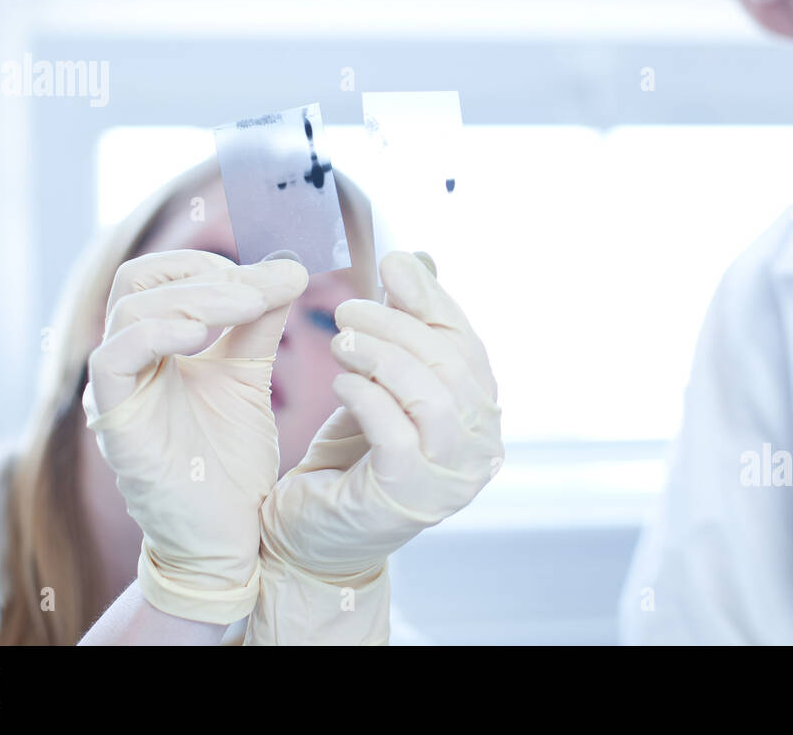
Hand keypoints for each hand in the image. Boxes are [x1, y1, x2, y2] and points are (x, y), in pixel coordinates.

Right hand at [82, 249, 307, 623]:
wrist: (229, 537)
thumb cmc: (230, 462)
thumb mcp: (249, 376)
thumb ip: (259, 323)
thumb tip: (287, 266)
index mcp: (153, 347)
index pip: (159, 276)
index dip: (208, 263)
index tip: (267, 274)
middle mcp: (126, 362)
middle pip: (136, 281)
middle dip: (201, 272)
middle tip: (257, 287)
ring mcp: (115, 391)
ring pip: (129, 311)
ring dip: (198, 298)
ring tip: (250, 305)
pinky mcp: (114, 422)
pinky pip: (112, 358)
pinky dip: (157, 333)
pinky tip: (202, 336)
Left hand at [244, 251, 501, 643]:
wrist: (313, 535)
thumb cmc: (353, 455)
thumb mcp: (382, 381)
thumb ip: (405, 329)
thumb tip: (415, 258)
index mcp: (479, 415)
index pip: (468, 344)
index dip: (433, 299)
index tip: (393, 262)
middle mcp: (478, 448)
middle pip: (453, 365)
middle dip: (399, 325)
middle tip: (349, 307)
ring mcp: (449, 477)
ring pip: (433, 396)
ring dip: (385, 357)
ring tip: (342, 340)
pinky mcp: (408, 497)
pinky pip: (397, 432)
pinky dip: (368, 396)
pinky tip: (340, 382)